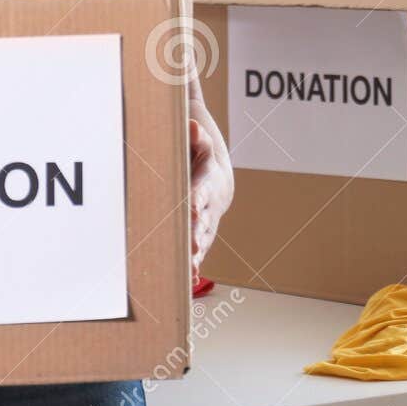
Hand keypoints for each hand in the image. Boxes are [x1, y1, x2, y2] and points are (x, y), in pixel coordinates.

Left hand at [189, 117, 232, 281]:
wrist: (218, 181)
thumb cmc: (201, 158)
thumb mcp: (200, 142)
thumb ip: (195, 136)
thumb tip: (191, 125)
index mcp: (206, 182)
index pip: (201, 190)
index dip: (196, 199)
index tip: (191, 208)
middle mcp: (209, 206)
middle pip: (203, 220)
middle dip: (197, 232)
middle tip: (192, 244)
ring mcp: (207, 223)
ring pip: (202, 240)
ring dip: (196, 254)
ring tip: (189, 266)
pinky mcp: (201, 236)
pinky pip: (198, 252)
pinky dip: (194, 264)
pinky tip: (188, 280)